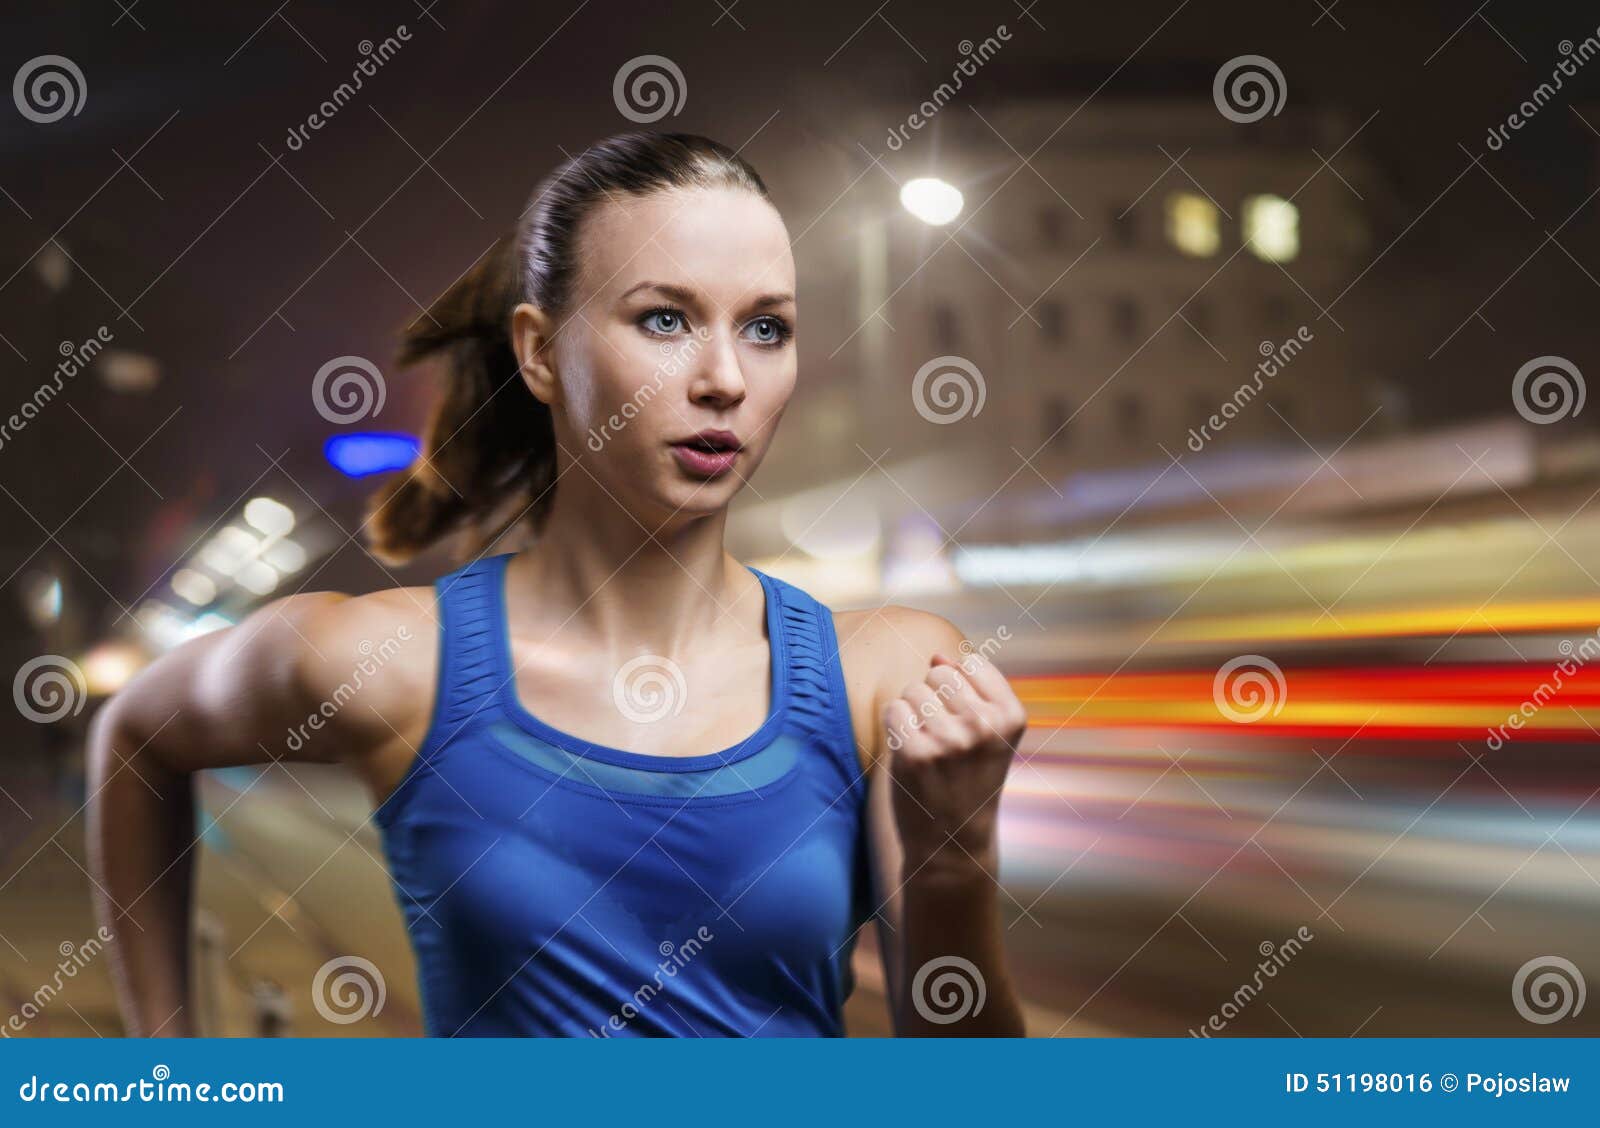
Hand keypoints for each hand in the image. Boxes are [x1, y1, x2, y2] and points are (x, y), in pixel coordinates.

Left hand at [881, 648, 1026, 874]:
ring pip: (912, 690)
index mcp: (1010, 715)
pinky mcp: (916, 753)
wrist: (953, 841)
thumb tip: (937, 656)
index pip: (970, 664)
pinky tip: (910, 754)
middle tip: (943, 739)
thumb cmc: (969, 779)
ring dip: (912, 714)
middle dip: (932, 698)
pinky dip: (895, 728)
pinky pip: (893, 710)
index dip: (959, 688)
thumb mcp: (989, 733)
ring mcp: (950, 739)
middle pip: (937, 674)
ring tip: (928, 747)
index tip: (965, 722)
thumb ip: (970, 688)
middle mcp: (985, 725)